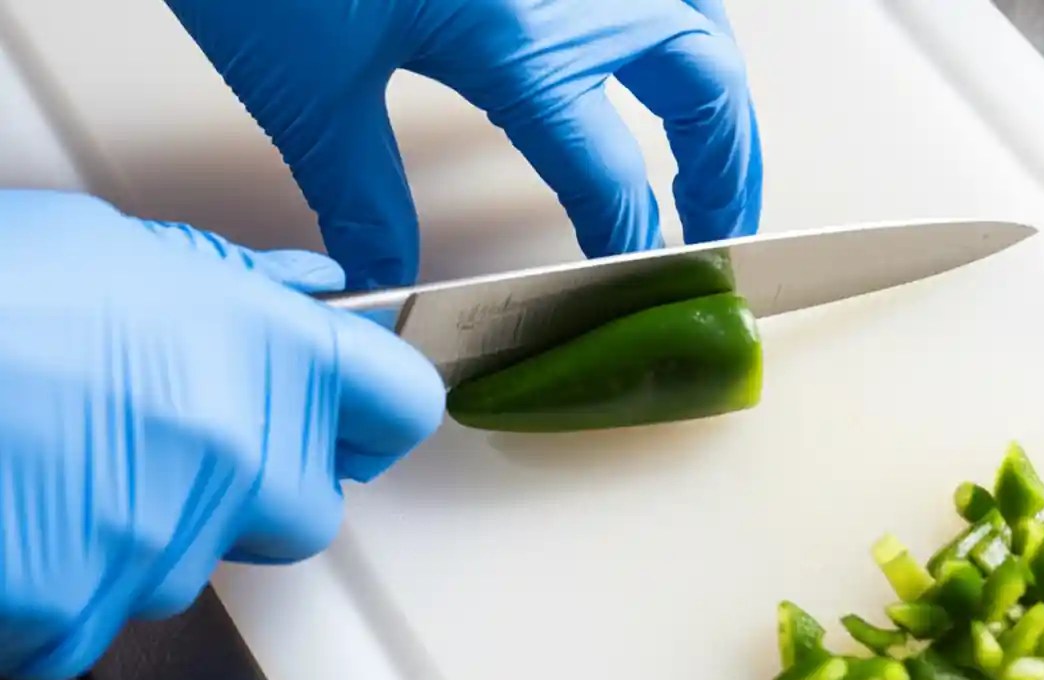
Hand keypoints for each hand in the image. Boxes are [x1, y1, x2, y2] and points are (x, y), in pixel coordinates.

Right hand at [0, 190, 443, 679]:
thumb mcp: (123, 250)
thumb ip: (237, 284)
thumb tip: (309, 292)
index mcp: (266, 351)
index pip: (400, 402)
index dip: (375, 412)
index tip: (353, 418)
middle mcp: (237, 451)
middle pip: (308, 509)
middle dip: (258, 488)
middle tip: (170, 442)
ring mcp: (163, 538)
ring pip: (199, 565)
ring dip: (150, 530)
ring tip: (65, 461)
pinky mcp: (81, 606)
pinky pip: (104, 615)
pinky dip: (71, 584)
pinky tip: (29, 514)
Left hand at [163, 0, 762, 289]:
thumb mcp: (310, 86)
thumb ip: (363, 195)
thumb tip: (384, 275)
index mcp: (528, 41)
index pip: (613, 178)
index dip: (631, 243)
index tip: (635, 280)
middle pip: (706, 91)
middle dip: (723, 173)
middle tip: (719, 230)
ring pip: (704, 21)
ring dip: (719, 95)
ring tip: (711, 148)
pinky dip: (683, 24)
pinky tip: (664, 48)